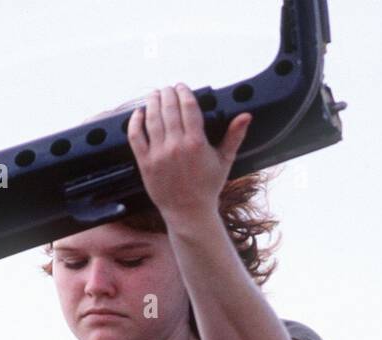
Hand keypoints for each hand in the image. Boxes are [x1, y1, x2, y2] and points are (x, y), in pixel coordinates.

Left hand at [127, 83, 251, 223]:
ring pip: (152, 118)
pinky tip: (138, 113)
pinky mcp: (145, 163)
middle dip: (167, 93)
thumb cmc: (208, 187)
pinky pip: (135, 136)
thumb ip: (234, 136)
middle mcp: (176, 146)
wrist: (189, 212)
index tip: (182, 86)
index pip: (188, 106)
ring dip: (152, 102)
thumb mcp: (224, 161)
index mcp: (196, 143)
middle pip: (168, 108)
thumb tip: (246, 115)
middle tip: (168, 89)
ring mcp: (159, 154)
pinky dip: (135, 121)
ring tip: (154, 95)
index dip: (183, 92)